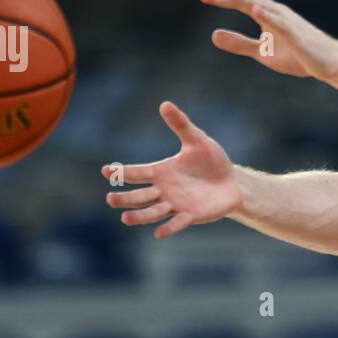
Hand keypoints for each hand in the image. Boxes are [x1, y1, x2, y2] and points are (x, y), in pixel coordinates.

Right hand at [101, 101, 242, 238]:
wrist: (232, 182)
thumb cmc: (211, 160)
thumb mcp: (197, 140)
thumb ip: (181, 124)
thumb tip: (165, 104)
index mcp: (161, 171)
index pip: (138, 172)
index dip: (122, 173)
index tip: (106, 171)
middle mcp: (164, 190)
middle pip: (140, 196)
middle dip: (125, 198)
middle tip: (110, 199)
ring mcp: (175, 204)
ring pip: (153, 212)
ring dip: (140, 216)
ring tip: (126, 218)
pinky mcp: (190, 216)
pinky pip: (177, 223)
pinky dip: (168, 228)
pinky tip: (158, 233)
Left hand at [194, 0, 337, 79]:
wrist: (328, 64)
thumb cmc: (297, 56)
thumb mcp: (261, 52)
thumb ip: (239, 43)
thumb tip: (212, 35)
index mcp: (265, 15)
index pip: (238, 2)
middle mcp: (274, 12)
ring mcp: (286, 21)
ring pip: (259, 5)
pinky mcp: (296, 34)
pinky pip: (280, 22)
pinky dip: (266, 14)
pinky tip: (253, 8)